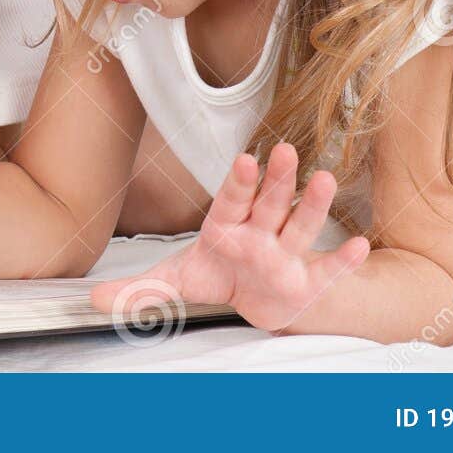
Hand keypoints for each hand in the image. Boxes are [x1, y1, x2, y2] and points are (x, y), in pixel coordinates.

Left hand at [90, 144, 370, 332]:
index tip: (241, 159)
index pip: (230, 200)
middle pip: (268, 203)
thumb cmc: (215, 277)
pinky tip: (362, 246)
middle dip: (276, 179)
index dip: (236, 182)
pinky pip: (328, 271)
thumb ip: (135, 291)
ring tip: (325, 179)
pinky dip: (344, 261)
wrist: (251, 303)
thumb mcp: (172, 284)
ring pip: (300, 226)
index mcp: (225, 226)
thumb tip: (90, 298)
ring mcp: (285, 254)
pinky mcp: (306, 282)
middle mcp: (259, 233)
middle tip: (283, 150)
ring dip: (313, 205)